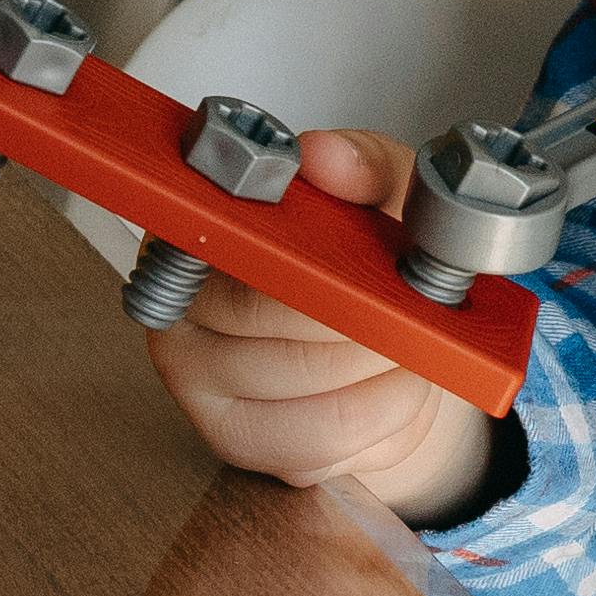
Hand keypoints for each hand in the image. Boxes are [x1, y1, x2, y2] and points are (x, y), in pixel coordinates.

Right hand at [141, 129, 511, 523]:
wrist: (387, 356)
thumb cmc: (367, 269)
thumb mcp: (386, 199)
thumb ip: (365, 166)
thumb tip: (323, 155)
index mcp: (201, 230)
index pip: (232, 243)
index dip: (299, 258)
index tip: (360, 267)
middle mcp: (180, 305)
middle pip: (262, 317)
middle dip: (356, 317)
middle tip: (411, 310)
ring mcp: (197, 383)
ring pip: (294, 383)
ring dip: (376, 368)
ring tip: (415, 347)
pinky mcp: (236, 441)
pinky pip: (312, 440)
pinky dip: (376, 415)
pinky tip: (399, 388)